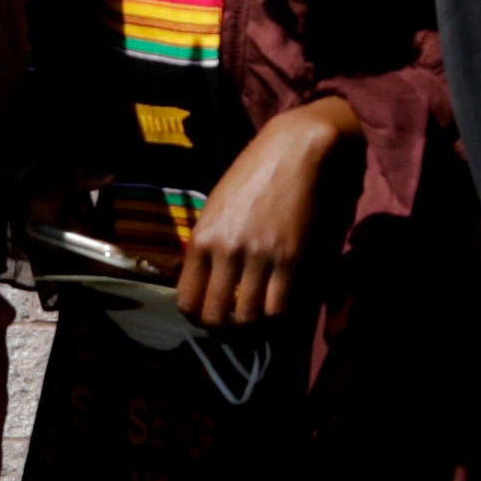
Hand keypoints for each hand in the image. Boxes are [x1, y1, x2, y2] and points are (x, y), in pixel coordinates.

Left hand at [174, 97, 360, 330]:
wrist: (294, 150)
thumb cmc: (252, 172)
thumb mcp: (217, 205)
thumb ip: (208, 242)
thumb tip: (204, 279)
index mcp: (202, 237)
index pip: (187, 300)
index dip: (196, 317)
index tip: (207, 316)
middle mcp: (226, 251)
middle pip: (215, 317)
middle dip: (222, 329)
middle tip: (232, 326)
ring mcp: (259, 257)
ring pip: (249, 319)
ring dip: (251, 328)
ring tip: (255, 320)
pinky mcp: (291, 259)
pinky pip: (279, 308)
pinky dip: (276, 317)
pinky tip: (276, 308)